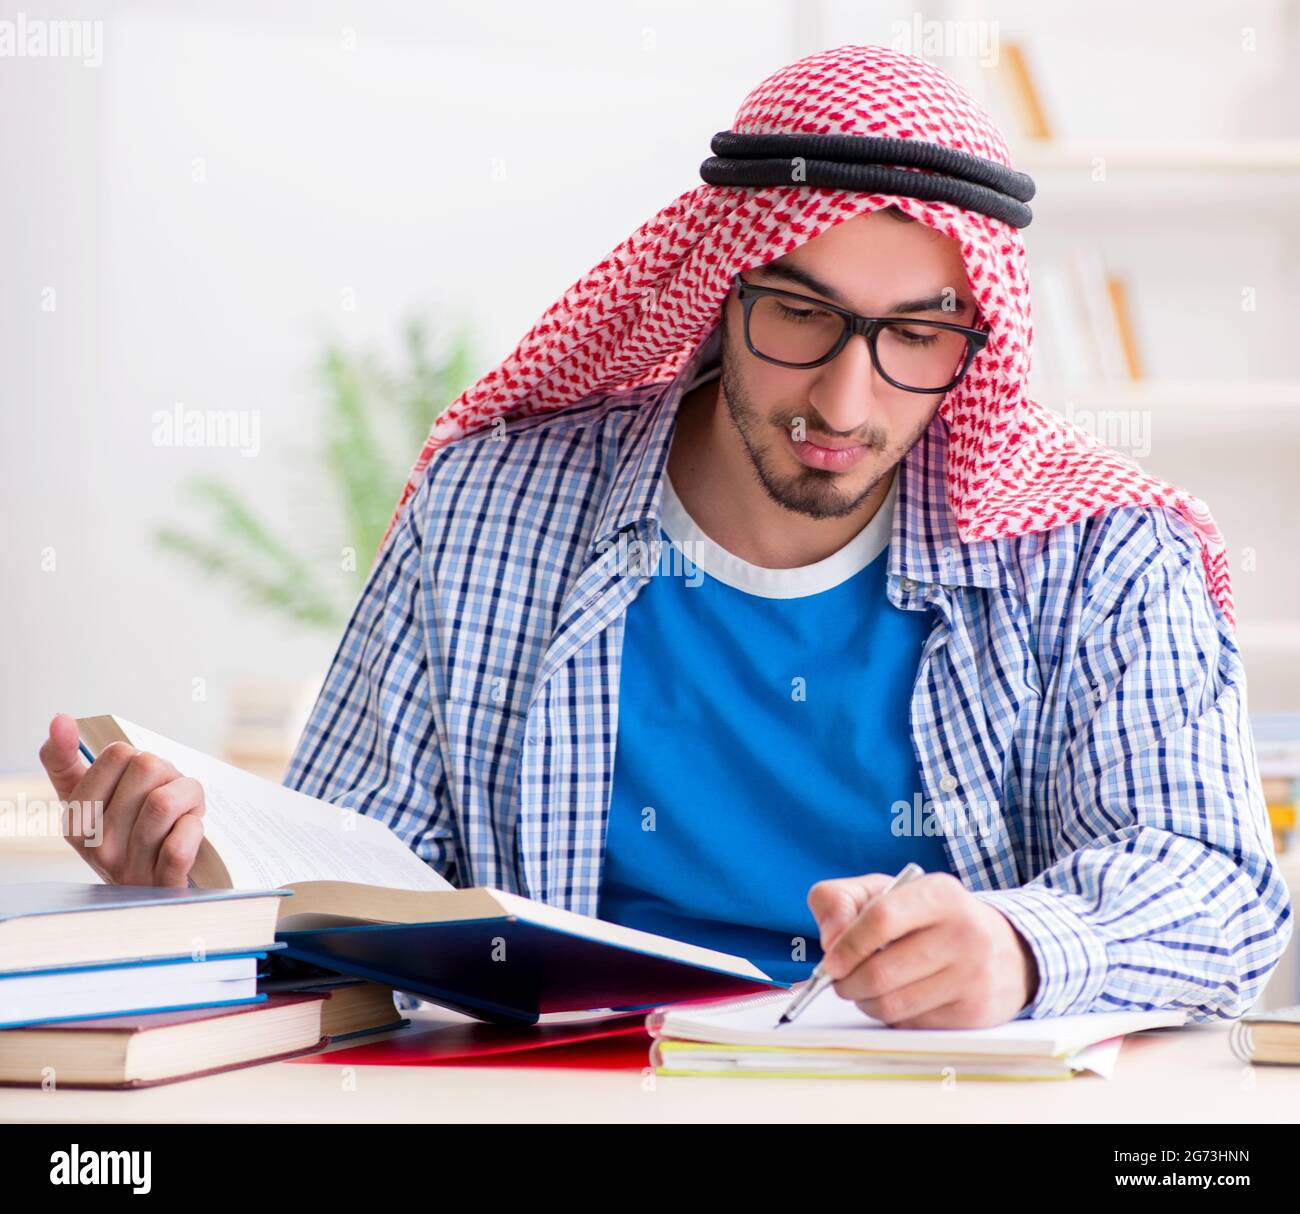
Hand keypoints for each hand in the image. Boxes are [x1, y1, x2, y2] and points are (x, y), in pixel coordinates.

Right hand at [39, 713, 204, 886]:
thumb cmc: (129, 836)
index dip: (142, 758)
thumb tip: (59, 719)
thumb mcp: (92, 802)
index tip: (140, 782)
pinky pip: (178, 847)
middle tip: (170, 796)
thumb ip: (65, 760)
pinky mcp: (164, 887)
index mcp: (76, 820)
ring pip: (164, 803)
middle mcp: (97, 847)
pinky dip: (195, 828)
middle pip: (148, 768)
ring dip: (190, 796)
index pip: (117, 753)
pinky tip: (192, 830)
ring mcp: (130, 870)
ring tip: (186, 811)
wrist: (157, 891)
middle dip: (170, 774)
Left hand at [808, 871, 1038, 1027]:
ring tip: (863, 989)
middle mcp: (963, 933)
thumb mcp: (886, 891)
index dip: (848, 944)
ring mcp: (973, 976)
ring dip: (864, 1002)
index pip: (882, 919)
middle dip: (847, 982)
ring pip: (892, 1004)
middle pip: (881, 972)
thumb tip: (829, 940)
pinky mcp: (974, 1012)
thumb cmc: (930, 917)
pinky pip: (911, 1024)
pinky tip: (897, 997)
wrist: (1004, 948)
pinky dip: (891, 1016)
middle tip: (840, 980)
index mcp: (939, 894)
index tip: (830, 961)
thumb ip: (841, 900)